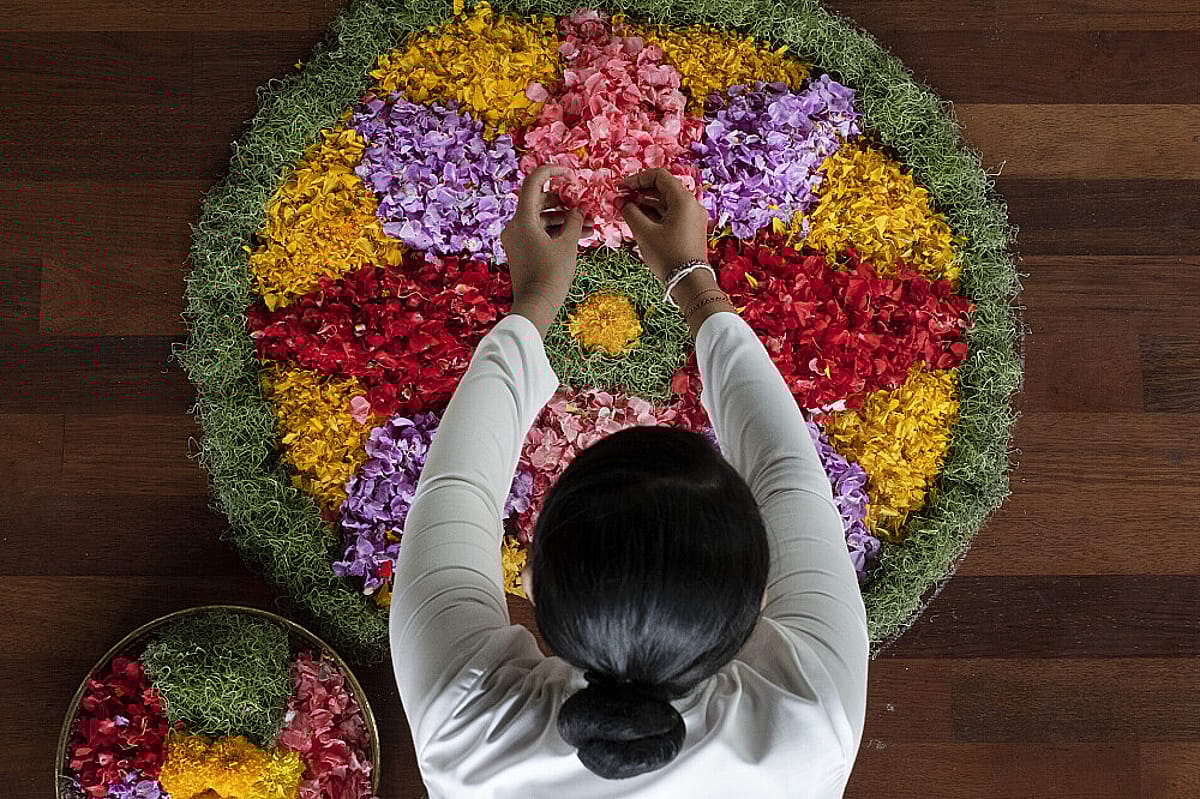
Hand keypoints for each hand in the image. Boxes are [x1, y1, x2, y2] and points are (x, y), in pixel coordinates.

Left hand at [501, 164, 590, 335]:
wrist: (535, 306)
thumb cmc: (552, 275)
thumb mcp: (568, 245)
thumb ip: (574, 221)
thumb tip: (578, 209)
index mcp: (522, 219)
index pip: (534, 182)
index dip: (552, 171)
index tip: (569, 172)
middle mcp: (515, 226)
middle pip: (539, 200)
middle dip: (564, 200)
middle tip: (583, 204)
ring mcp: (516, 239)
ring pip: (542, 218)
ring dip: (564, 218)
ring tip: (588, 224)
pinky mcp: (521, 250)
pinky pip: (539, 232)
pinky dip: (556, 231)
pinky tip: (578, 235)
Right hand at [619, 168, 709, 281]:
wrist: (689, 282)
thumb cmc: (667, 256)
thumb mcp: (644, 232)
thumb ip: (630, 212)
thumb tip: (621, 201)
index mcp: (683, 199)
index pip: (659, 176)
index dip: (638, 178)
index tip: (622, 187)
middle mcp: (692, 204)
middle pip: (664, 188)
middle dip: (641, 191)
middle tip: (622, 198)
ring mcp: (692, 217)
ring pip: (667, 202)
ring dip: (647, 203)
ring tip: (627, 210)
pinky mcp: (691, 229)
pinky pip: (672, 213)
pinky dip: (656, 214)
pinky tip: (640, 220)